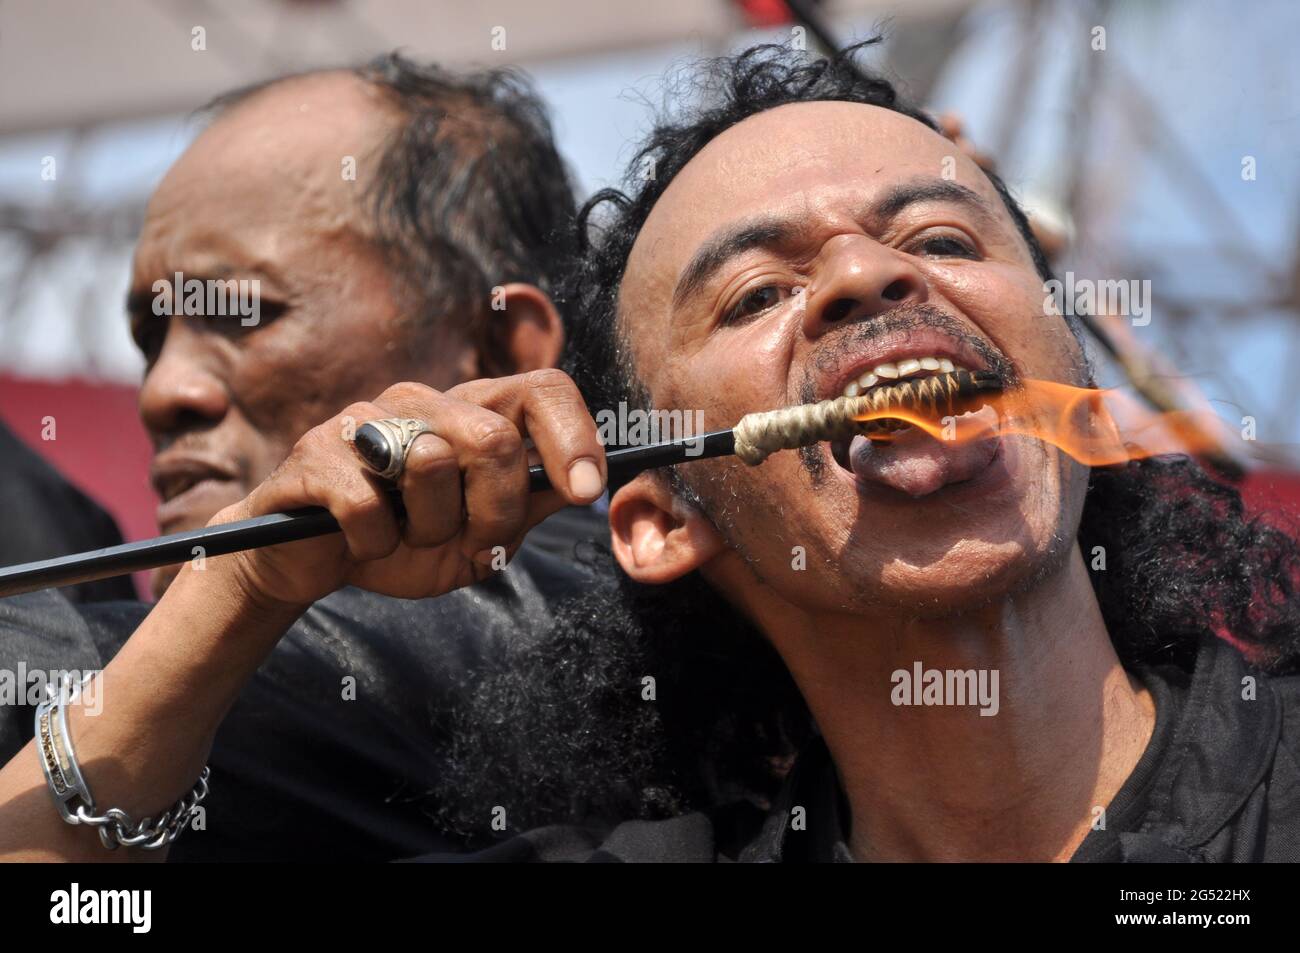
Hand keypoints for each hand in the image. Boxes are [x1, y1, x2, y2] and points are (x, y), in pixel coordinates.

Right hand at [211, 369, 605, 608]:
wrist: (313, 561)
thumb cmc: (407, 541)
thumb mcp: (482, 534)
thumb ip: (529, 503)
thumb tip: (587, 481)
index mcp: (473, 411)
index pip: (542, 389)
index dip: (573, 436)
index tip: (585, 491)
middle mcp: (422, 400)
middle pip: (494, 439)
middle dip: (495, 510)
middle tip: (472, 540)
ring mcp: (365, 420)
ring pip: (430, 465)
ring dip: (430, 529)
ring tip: (407, 535)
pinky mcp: (314, 452)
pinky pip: (367, 506)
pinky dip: (375, 545)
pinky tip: (363, 543)